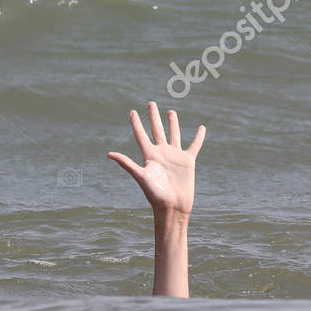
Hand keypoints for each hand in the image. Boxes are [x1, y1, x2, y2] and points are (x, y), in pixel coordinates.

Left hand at [107, 101, 205, 215]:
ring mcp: (175, 156)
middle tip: (150, 103)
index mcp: (149, 155)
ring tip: (170, 111)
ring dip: (172, 123)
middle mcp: (161, 153)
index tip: (132, 112)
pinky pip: (195, 145)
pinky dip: (199, 137)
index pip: (141, 135)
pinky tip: (202, 128)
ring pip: (173, 134)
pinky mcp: (188, 161)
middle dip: (153, 117)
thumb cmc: (155, 194)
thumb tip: (109, 154)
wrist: (172, 207)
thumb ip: (127, 164)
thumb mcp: (140, 176)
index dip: (136, 123)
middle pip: (156, 130)